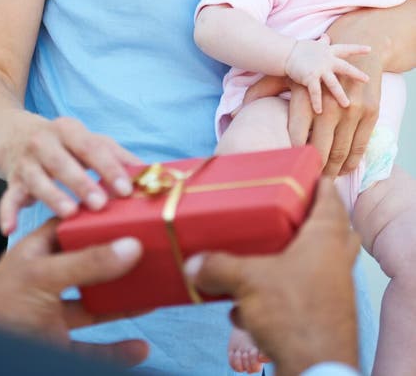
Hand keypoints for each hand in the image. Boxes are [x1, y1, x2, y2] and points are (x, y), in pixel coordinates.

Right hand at [0, 116, 141, 234]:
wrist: (13, 134)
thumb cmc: (63, 144)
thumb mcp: (88, 141)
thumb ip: (116, 156)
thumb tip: (152, 174)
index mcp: (69, 130)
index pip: (91, 146)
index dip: (108, 167)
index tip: (125, 189)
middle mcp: (45, 141)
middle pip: (63, 161)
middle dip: (81, 182)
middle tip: (100, 204)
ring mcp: (26, 160)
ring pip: (37, 178)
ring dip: (52, 195)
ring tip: (69, 213)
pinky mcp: (11, 180)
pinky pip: (7, 196)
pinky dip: (7, 212)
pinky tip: (9, 229)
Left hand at [0, 219, 148, 366]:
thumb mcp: (42, 278)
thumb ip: (86, 262)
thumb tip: (131, 246)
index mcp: (34, 254)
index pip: (69, 226)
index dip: (96, 217)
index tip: (129, 209)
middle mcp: (45, 282)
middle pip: (88, 266)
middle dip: (117, 261)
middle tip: (150, 250)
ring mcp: (51, 317)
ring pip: (96, 306)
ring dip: (124, 302)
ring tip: (153, 294)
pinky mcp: (58, 348)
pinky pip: (95, 349)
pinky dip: (119, 350)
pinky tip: (139, 348)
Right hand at [183, 179, 358, 375]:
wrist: (315, 370)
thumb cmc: (292, 314)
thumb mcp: (247, 281)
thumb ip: (217, 266)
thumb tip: (192, 263)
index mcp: (326, 238)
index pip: (330, 196)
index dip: (316, 180)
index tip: (299, 172)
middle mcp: (335, 259)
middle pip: (329, 228)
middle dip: (304, 220)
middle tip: (280, 214)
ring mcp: (332, 289)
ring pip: (314, 263)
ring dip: (288, 260)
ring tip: (259, 258)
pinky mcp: (322, 316)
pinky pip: (300, 295)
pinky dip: (277, 295)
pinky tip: (247, 308)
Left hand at [242, 48, 382, 176]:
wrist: (345, 46)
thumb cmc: (306, 66)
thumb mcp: (281, 76)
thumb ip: (259, 93)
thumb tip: (234, 113)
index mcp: (305, 98)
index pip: (297, 137)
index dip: (293, 154)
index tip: (290, 166)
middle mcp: (329, 105)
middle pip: (320, 149)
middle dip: (314, 168)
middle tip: (308, 181)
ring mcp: (351, 109)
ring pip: (342, 150)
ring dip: (334, 168)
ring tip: (326, 178)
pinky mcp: (369, 111)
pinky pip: (360, 143)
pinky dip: (353, 159)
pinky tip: (345, 168)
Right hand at [284, 35, 369, 113]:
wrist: (285, 54)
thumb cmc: (299, 50)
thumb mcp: (313, 44)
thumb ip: (322, 42)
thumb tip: (326, 36)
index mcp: (328, 52)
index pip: (345, 49)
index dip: (358, 49)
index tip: (370, 50)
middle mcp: (326, 60)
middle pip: (344, 67)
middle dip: (356, 74)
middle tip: (367, 79)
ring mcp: (318, 69)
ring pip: (332, 83)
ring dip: (340, 94)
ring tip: (347, 104)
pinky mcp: (309, 77)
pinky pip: (315, 92)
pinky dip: (317, 101)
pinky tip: (320, 111)